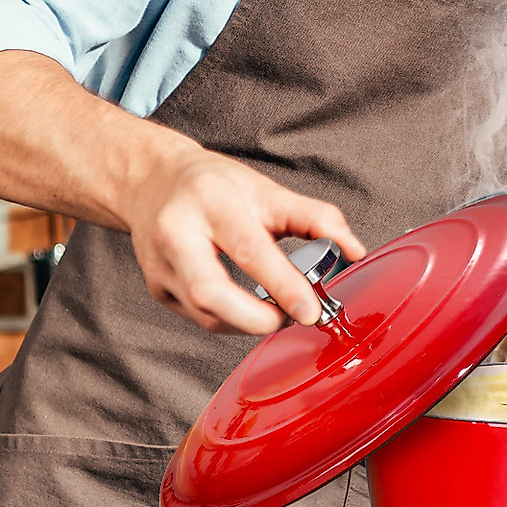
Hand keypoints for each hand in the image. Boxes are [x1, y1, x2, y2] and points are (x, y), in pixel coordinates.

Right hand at [122, 145, 365, 335]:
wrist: (152, 182)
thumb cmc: (214, 186)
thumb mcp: (267, 190)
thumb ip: (315, 217)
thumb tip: (354, 251)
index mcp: (210, 202)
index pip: (249, 249)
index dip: (282, 285)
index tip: (311, 310)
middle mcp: (176, 234)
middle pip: (210, 293)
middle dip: (255, 318)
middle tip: (290, 317)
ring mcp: (160, 267)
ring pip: (205, 316)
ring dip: (248, 324)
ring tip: (275, 310)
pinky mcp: (158, 290)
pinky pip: (200, 320)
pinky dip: (232, 321)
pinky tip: (248, 309)